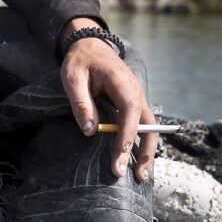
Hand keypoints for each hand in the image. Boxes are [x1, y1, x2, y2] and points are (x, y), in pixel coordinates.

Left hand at [58, 17, 155, 181]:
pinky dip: (141, 144)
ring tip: (140, 175)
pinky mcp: (132, 105)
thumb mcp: (72, 79)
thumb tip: (90, 130)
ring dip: (146, 151)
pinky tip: (135, 161)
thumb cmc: (80, 62)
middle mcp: (135, 91)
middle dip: (145, 150)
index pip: (130, 110)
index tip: (120, 155)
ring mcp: (136, 98)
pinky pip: (141, 126)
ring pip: (149, 128)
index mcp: (121, 81)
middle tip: (138, 175)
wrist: (88, 46)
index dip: (127, 134)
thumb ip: (81, 103)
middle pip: (148, 124)